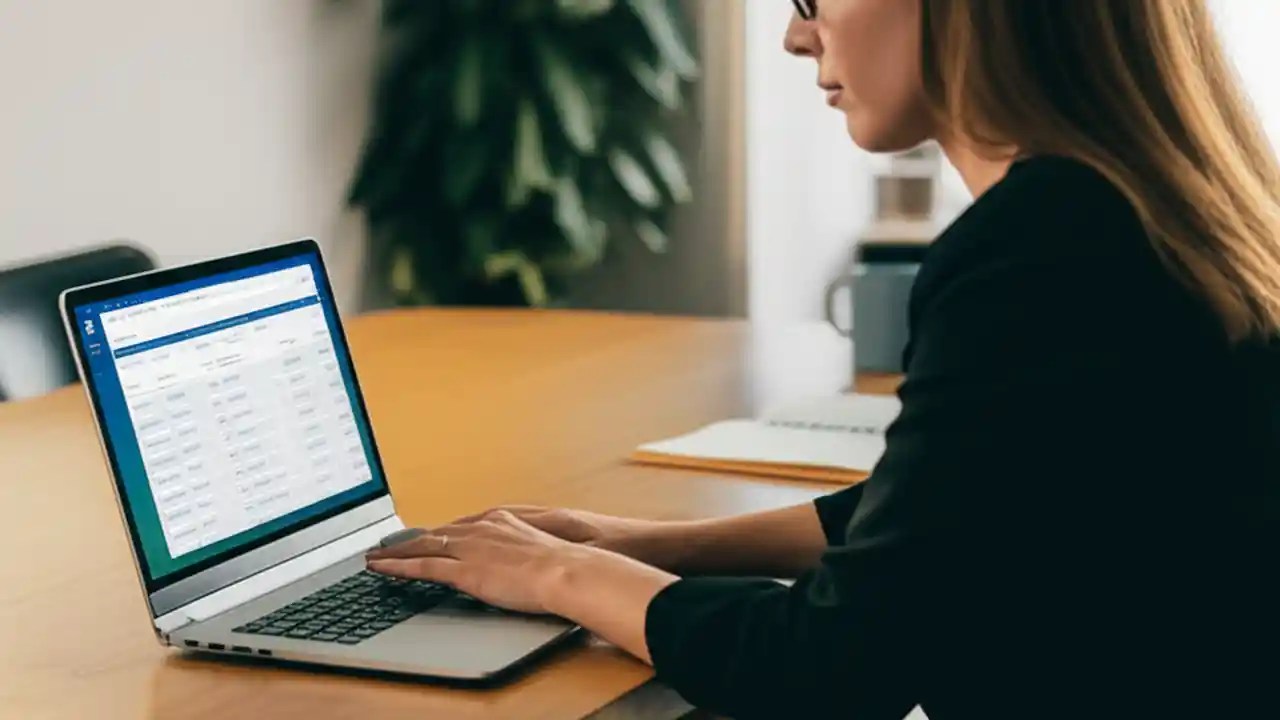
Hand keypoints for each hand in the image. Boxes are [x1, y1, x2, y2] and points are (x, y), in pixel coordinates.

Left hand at [366, 509, 678, 662]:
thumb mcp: (544, 550)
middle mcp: (481, 528)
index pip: (462, 526)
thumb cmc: (566, 565)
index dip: (440, 533)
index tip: (426, 535)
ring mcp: (470, 547)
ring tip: (376, 555)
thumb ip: (526, 552)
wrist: (568, 570)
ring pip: (422, 546)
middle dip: (412, 537)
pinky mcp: (463, 569)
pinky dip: (399, 566)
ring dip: (397, 550)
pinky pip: (422, 566)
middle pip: (437, 532)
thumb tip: (524, 564)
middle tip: (390, 542)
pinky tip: (383, 569)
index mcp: (502, 521)